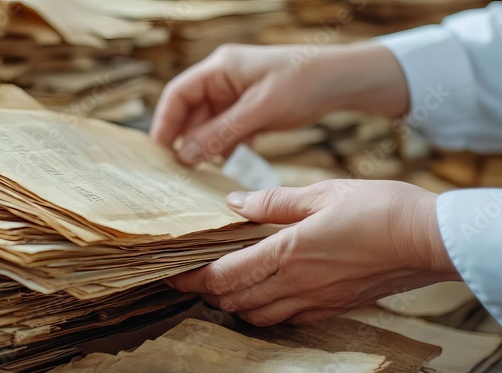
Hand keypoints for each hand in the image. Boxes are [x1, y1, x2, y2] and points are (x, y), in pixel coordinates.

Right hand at [150, 43, 408, 165]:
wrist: (342, 81)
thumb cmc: (302, 83)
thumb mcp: (258, 111)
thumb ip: (220, 134)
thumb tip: (185, 155)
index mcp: (220, 68)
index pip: (178, 94)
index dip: (164, 123)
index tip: (159, 152)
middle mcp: (224, 79)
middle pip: (191, 112)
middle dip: (185, 140)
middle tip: (178, 171)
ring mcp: (237, 95)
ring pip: (210, 125)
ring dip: (206, 148)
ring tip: (200, 174)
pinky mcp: (252, 110)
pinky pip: (229, 132)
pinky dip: (227, 148)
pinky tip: (229, 166)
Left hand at [166, 180, 459, 325]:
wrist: (432, 239)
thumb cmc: (382, 208)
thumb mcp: (323, 192)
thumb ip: (274, 201)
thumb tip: (235, 203)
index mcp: (288, 252)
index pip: (224, 276)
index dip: (192, 279)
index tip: (171, 273)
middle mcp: (297, 284)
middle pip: (233, 301)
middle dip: (206, 293)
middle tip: (191, 279)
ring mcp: (316, 301)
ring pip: (257, 316)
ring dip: (234, 304)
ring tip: (226, 285)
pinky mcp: (335, 308)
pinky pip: (288, 320)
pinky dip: (267, 311)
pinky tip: (269, 293)